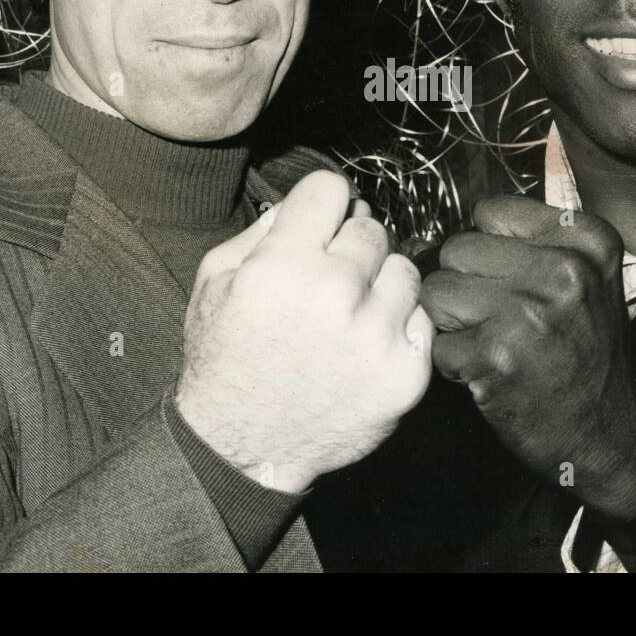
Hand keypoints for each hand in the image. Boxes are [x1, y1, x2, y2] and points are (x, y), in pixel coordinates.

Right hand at [176, 171, 433, 492]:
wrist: (243, 447)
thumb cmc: (226, 360)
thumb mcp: (214, 284)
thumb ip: (258, 232)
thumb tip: (307, 202)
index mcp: (284, 264)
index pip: (331, 187)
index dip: (322, 204)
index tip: (319, 224)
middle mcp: (335, 293)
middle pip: (371, 227)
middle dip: (349, 247)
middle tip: (328, 282)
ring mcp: (376, 335)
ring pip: (404, 269)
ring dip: (380, 284)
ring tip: (349, 314)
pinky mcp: (406, 372)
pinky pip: (421, 318)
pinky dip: (398, 327)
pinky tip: (365, 345)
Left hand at [420, 196, 635, 520]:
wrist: (615, 437)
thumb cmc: (589, 358)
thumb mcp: (589, 280)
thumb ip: (538, 243)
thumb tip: (469, 227)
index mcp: (586, 239)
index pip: (490, 212)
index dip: (487, 251)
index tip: (510, 282)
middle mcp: (562, 268)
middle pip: (456, 250)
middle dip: (464, 287)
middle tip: (498, 321)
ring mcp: (529, 311)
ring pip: (437, 292)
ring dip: (453, 325)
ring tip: (492, 344)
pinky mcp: (498, 355)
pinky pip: (438, 343)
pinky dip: (454, 365)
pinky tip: (491, 374)